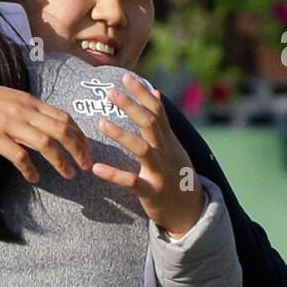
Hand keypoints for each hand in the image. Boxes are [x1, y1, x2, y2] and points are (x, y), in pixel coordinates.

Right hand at [0, 79, 92, 182]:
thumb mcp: (11, 100)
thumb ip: (30, 111)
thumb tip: (48, 127)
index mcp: (30, 102)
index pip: (64, 117)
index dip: (80, 135)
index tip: (88, 150)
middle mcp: (24, 111)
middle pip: (61, 130)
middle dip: (79, 150)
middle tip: (86, 166)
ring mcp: (9, 123)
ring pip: (45, 143)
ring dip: (61, 162)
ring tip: (69, 175)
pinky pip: (19, 155)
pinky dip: (30, 168)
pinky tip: (35, 177)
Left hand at [90, 73, 204, 237]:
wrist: (190, 210)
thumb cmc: (175, 173)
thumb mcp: (173, 145)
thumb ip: (161, 121)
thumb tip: (155, 92)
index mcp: (169, 140)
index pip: (157, 110)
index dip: (142, 93)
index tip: (126, 76)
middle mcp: (167, 152)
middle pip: (150, 124)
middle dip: (131, 106)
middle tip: (110, 92)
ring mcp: (161, 172)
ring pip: (143, 150)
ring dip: (122, 135)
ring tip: (100, 123)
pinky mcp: (152, 192)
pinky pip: (132, 182)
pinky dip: (114, 174)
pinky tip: (96, 167)